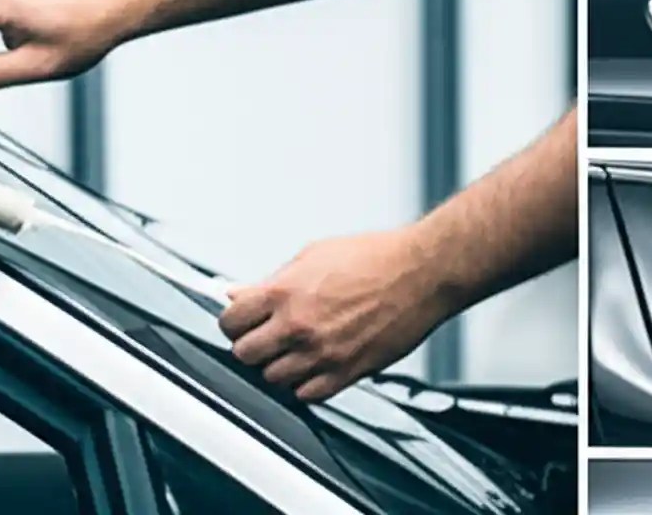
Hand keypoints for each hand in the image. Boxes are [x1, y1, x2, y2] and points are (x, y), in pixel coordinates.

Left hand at [219, 228, 452, 401]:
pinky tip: (312, 365)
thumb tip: (239, 293)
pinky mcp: (346, 372)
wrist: (420, 274)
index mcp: (285, 293)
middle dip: (251, 345)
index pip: (231, 322)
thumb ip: (272, 281)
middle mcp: (299, 327)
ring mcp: (322, 354)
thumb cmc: (373, 258)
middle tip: (264, 336)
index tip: (240, 322)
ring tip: (292, 349)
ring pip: (273, 378)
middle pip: (245, 355)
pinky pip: (307, 394)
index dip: (232, 323)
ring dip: (277, 366)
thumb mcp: (312, 256)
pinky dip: (304, 384)